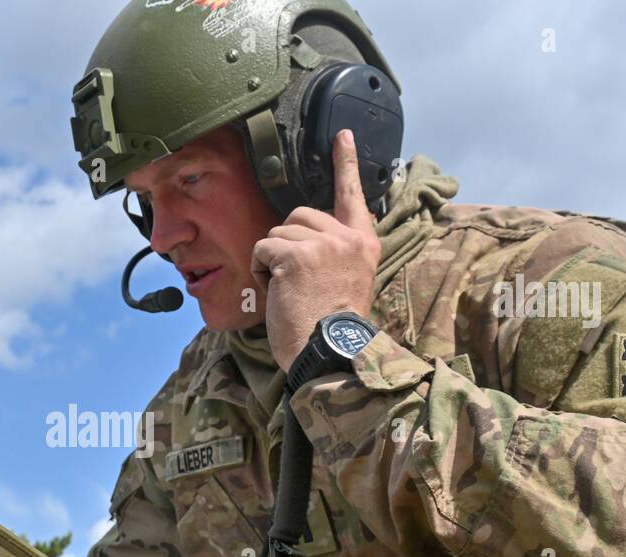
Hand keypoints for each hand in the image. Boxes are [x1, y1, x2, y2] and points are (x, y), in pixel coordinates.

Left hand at [251, 129, 380, 372]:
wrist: (329, 351)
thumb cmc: (332, 325)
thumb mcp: (348, 279)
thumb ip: (335, 252)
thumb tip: (304, 234)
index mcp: (364, 243)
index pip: (353, 194)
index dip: (346, 163)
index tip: (341, 135)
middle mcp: (346, 237)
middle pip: (301, 214)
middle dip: (288, 241)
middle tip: (296, 278)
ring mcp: (322, 244)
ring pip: (278, 231)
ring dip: (273, 258)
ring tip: (290, 289)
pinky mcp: (295, 254)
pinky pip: (263, 246)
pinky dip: (261, 269)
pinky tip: (277, 291)